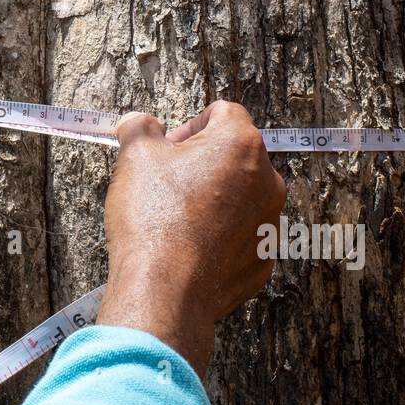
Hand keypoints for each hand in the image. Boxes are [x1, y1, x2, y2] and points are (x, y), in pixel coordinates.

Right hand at [96, 101, 286, 375]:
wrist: (165, 291)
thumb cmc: (154, 218)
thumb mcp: (135, 156)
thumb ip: (140, 127)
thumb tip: (139, 123)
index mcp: (242, 145)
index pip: (223, 112)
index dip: (189, 126)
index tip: (167, 149)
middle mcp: (268, 181)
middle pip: (235, 156)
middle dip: (201, 163)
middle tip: (166, 183)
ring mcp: (269, 224)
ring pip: (240, 197)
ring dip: (212, 199)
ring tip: (175, 219)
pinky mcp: (262, 260)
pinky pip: (240, 237)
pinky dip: (218, 237)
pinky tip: (188, 247)